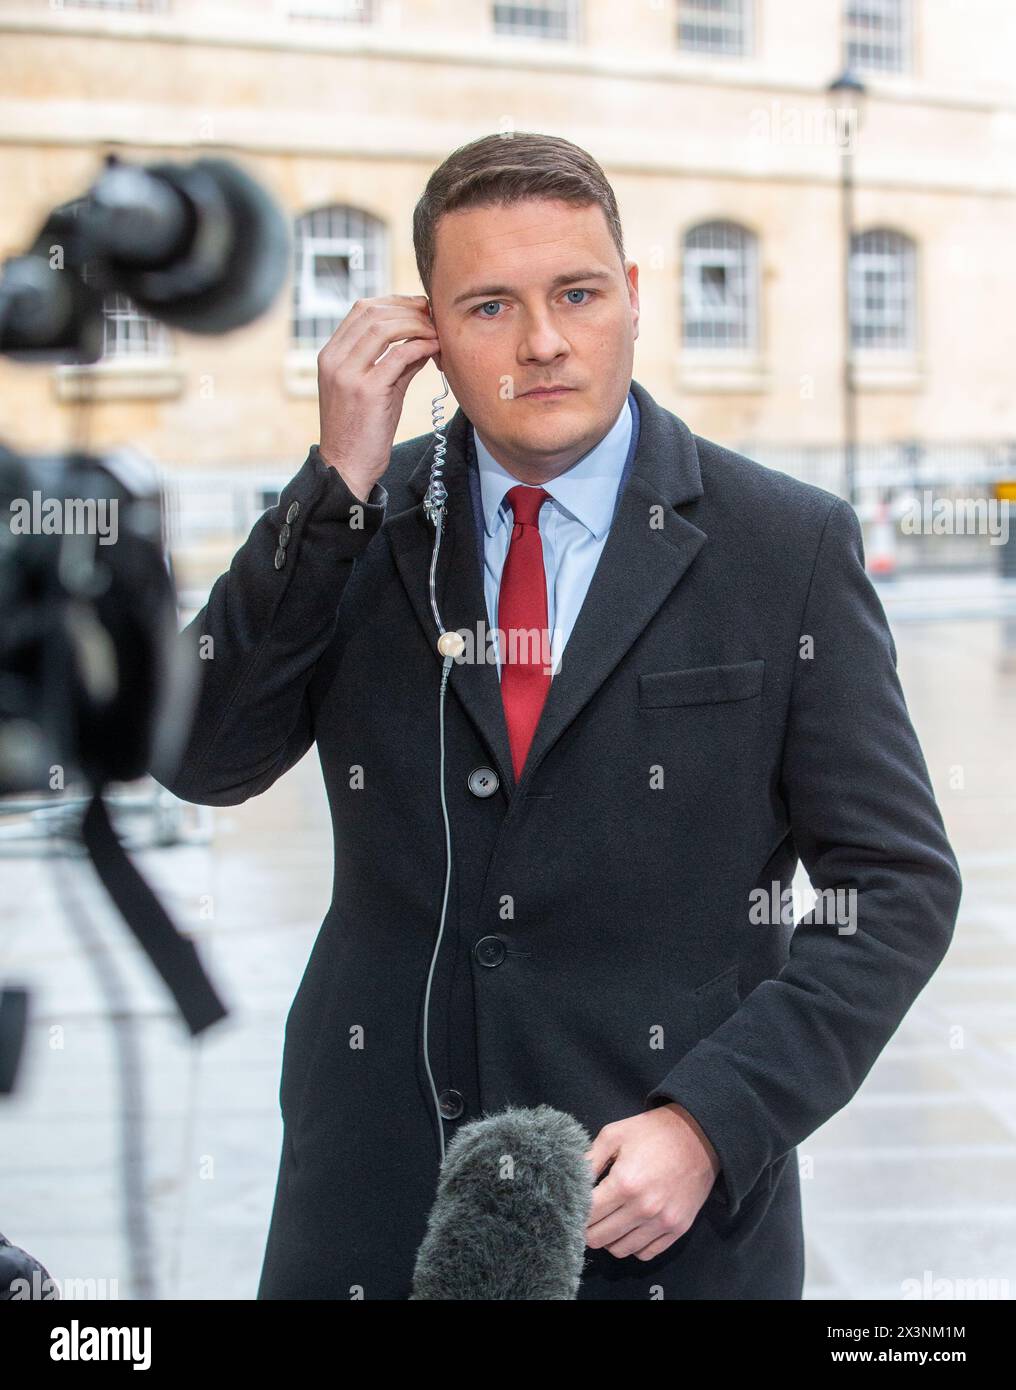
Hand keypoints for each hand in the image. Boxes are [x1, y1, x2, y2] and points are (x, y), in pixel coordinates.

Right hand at [316, 293, 441, 501]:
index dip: (394, 302)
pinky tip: (435, 350)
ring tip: (436, 333)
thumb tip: (422, 340)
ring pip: (385, 328)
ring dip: (416, 325)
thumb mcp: (375, 389)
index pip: (361, 309)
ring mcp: (348, 374)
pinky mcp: (367, 391)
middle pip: (373, 312)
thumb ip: (394, 362)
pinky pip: (399, 355)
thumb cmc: (362, 431)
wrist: (347, 467)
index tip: (420, 308)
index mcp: (331, 355)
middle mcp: (334, 359)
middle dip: (408, 309)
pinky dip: (420, 346)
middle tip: (433, 317)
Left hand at [583, 1103, 720, 1260]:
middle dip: (588, 1228)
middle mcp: (643, 1208)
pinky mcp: (678, 1229)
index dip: (575, 1212)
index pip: (587, 1215)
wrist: (699, 1136)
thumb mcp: (614, 1134)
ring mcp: (662, 1222)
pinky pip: (646, 1253)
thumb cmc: (653, 1132)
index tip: (574, 1206)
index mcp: (624, 1183)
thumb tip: (570, 1180)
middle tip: (588, 1216)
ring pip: (620, 1250)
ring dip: (609, 1239)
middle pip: (599, 1238)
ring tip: (609, 1221)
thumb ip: (589, 1159)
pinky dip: (633, 1245)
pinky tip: (630, 1228)